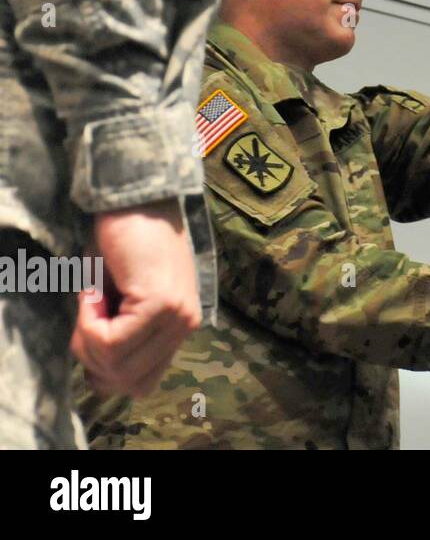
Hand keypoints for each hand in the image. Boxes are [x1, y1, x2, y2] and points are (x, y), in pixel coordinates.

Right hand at [70, 198, 202, 397]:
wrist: (133, 201)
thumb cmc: (123, 245)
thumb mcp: (121, 304)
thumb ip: (123, 339)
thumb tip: (101, 373)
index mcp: (180, 329)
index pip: (141, 384)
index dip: (104, 368)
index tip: (94, 327)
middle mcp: (186, 326)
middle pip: (128, 383)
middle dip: (93, 359)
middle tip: (87, 316)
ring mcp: (177, 316)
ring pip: (117, 366)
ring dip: (88, 339)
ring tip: (92, 298)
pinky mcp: (161, 304)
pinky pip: (111, 341)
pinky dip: (88, 322)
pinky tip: (93, 291)